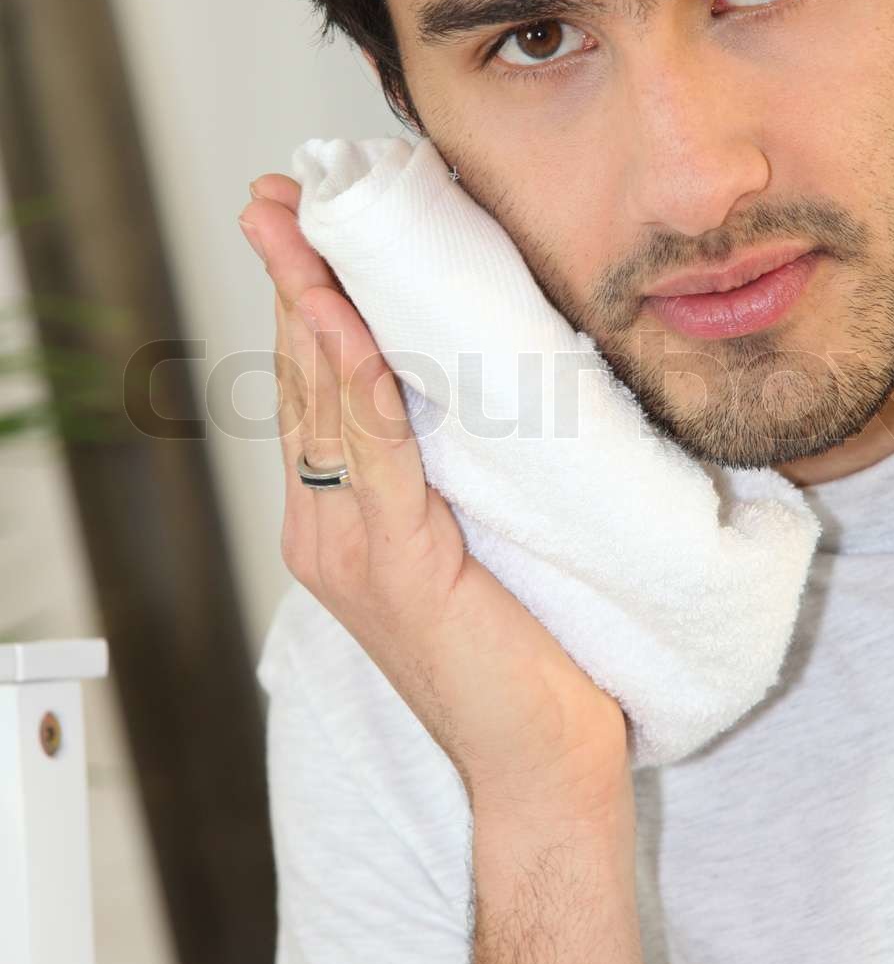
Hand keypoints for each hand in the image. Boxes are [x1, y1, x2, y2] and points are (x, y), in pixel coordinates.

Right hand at [238, 175, 631, 829]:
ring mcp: (347, 549)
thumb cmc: (532, 657)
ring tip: (296, 224)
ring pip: (323, 403)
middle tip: (280, 195)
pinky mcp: (394, 566)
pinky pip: (370, 454)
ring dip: (310, 304)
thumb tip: (487, 383)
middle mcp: (325, 529)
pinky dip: (354, 383)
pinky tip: (342, 323)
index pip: (318, 389)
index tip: (302, 222)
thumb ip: (459, 468)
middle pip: (304, 379)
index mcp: (342, 521)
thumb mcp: (486, 536)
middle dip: (294, 279)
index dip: (307, 301)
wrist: (543, 768)